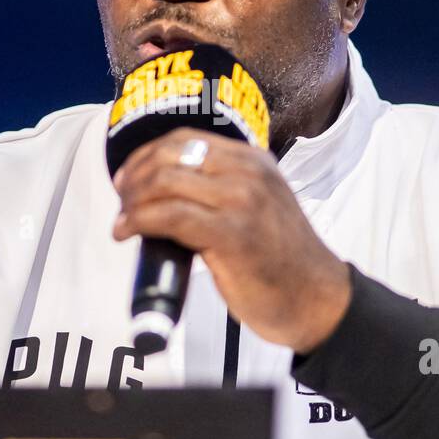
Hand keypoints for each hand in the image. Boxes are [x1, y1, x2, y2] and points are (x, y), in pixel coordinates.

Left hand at [110, 127, 351, 353]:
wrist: (317, 299)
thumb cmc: (282, 262)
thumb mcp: (259, 207)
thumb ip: (223, 191)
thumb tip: (164, 193)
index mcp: (254, 161)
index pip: (186, 139)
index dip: (146, 155)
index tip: (127, 178)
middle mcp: (248, 173)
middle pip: (170, 156)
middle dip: (134, 177)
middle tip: (122, 200)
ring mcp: (241, 201)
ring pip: (165, 183)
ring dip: (132, 201)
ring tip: (123, 220)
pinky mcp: (231, 234)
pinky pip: (169, 216)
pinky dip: (138, 221)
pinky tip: (126, 232)